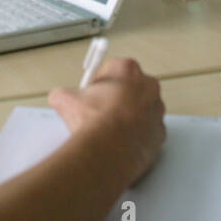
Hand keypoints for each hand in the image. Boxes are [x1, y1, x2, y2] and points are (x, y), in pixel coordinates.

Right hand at [47, 58, 165, 186]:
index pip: (113, 68)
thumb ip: (64, 93)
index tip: (92, 90)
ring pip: (140, 110)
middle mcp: (148, 86)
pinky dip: (135, 135)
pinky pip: (146, 131)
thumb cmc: (94, 122)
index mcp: (128, 70)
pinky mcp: (160, 133)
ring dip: (127, 117)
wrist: (108, 152)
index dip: (100, 82)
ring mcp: (156, 110)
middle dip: (116, 98)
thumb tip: (60, 98)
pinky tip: (119, 141)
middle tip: (98, 111)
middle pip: (130, 87)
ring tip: (108, 129)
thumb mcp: (65, 100)